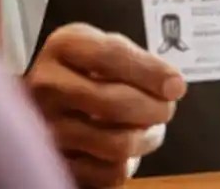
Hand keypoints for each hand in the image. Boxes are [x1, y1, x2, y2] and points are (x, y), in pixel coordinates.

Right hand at [25, 23, 186, 186]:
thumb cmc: (83, 70)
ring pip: (117, 143)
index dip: (151, 72)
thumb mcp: (102, 47)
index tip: (175, 85)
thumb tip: (173, 86)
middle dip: (154, 108)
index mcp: (63, 47)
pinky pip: (109, 172)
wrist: (44, 97)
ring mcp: (48, 127)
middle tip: (165, 108)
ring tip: (149, 129)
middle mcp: (48, 86)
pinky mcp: (58, 162)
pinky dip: (128, 163)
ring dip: (146, 139)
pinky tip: (125, 148)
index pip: (111, 57)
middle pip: (115, 103)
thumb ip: (137, 60)